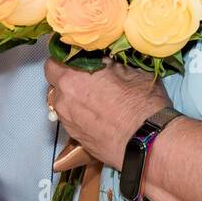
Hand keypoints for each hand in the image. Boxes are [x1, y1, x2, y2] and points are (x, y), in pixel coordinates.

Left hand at [45, 58, 169, 169]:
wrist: (148, 143)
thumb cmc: (141, 104)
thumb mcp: (130, 70)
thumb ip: (108, 62)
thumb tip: (102, 58)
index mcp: (72, 77)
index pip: (53, 60)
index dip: (66, 57)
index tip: (78, 57)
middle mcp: (64, 99)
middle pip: (55, 82)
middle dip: (67, 77)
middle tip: (88, 77)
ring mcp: (67, 121)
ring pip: (62, 102)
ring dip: (73, 97)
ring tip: (96, 98)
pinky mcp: (75, 138)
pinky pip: (70, 119)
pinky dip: (80, 114)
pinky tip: (99, 115)